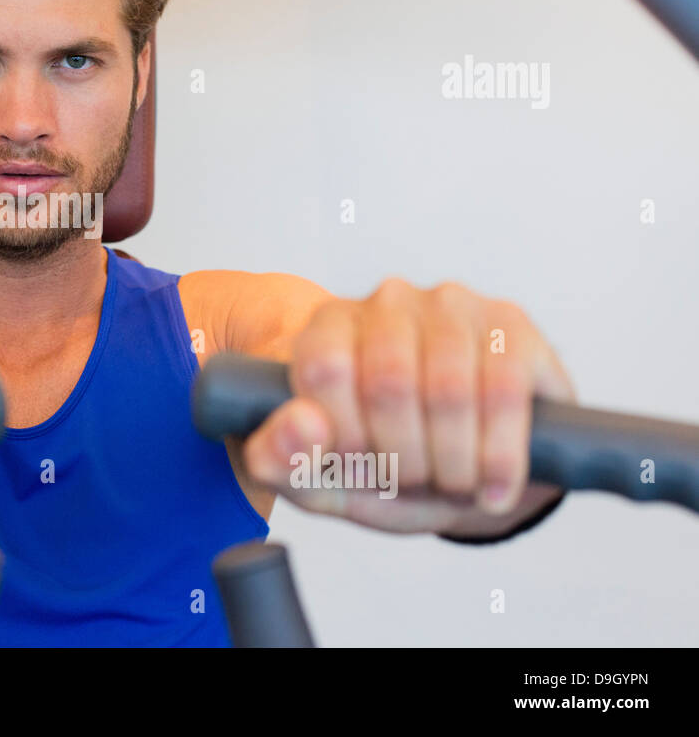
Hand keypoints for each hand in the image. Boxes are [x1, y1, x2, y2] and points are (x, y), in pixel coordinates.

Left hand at [241, 279, 573, 534]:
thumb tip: (299, 424)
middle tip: (409, 482)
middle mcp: (387, 302)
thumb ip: (280, 459)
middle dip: (401, 458)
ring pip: (448, 390)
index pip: (325, 369)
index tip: (357, 468)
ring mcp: (452, 306)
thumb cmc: (385, 467)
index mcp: (328, 327)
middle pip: (388, 382)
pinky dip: (499, 457)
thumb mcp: (320, 480)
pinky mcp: (510, 325)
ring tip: (449, 484)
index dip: (344, 436)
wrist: (467, 475)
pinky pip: (505, 390)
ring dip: (451, 464)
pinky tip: (491, 488)